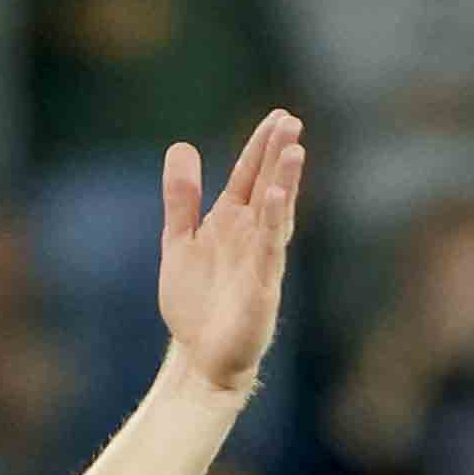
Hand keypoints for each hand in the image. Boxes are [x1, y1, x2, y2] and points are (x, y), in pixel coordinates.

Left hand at [156, 108, 308, 397]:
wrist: (198, 358)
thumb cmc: (195, 303)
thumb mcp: (179, 241)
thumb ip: (181, 199)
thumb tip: (180, 146)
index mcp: (232, 222)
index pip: (249, 175)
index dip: (261, 146)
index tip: (277, 115)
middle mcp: (252, 236)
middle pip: (268, 186)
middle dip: (278, 155)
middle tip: (291, 121)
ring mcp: (260, 260)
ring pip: (276, 214)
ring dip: (285, 182)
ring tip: (294, 149)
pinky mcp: (262, 288)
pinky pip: (269, 250)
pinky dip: (273, 223)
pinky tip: (276, 197)